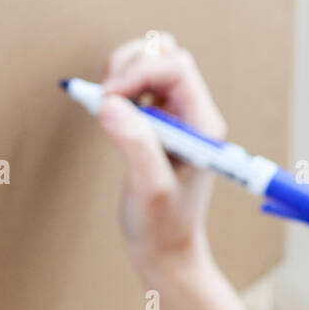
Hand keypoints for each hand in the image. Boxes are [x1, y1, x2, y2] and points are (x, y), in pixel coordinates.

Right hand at [97, 30, 224, 288]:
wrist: (166, 254)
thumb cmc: (163, 228)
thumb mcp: (150, 190)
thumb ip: (135, 145)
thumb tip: (110, 103)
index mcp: (203, 126)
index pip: (175, 68)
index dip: (138, 72)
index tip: (107, 97)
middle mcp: (193, 116)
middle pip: (165, 55)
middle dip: (130, 64)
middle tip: (105, 97)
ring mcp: (176, 118)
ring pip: (151, 64)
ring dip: (122, 72)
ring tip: (104, 102)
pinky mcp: (156, 125)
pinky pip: (138, 86)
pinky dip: (118, 88)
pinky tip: (105, 112)